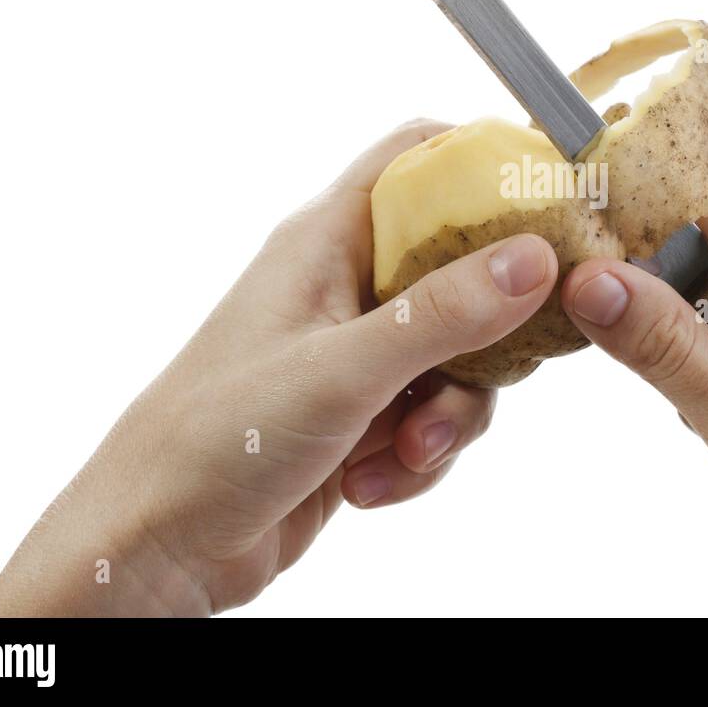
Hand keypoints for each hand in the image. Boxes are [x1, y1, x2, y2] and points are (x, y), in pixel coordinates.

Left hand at [0, 120, 557, 615]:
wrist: (155, 547)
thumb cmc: (214, 439)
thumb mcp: (343, 371)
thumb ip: (442, 314)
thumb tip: (533, 258)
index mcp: (326, 242)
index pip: (416, 160)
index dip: (486, 163)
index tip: (552, 203)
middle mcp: (345, 287)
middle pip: (462, 268)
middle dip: (488, 330)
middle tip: (502, 361)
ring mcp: (356, 353)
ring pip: (458, 357)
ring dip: (449, 414)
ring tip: (404, 451)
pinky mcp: (362, 415)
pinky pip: (433, 417)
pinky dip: (419, 456)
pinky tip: (370, 485)